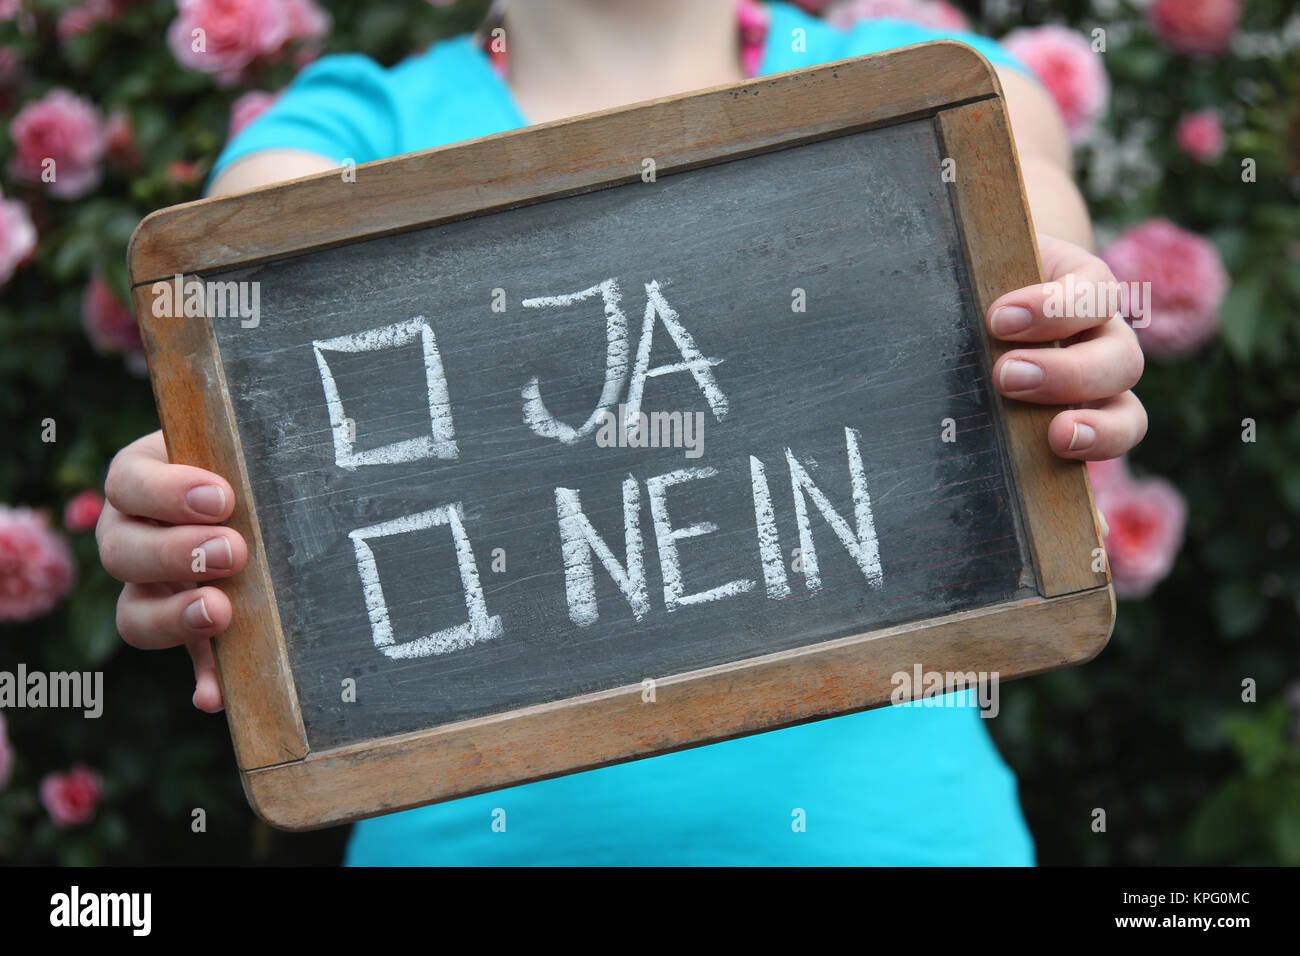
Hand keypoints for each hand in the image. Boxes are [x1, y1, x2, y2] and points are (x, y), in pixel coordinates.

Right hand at [97, 431, 246, 711]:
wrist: (264, 488)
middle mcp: (132, 535)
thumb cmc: (253, 457)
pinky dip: (201, 677)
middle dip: (176, 554)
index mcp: (140, 480)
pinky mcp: (185, 627)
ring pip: (133, 613)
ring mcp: (151, 588)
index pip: (128, 483)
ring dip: (175, 617)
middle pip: (120, 552)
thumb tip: (248, 480)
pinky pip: (184, 659)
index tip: (221, 498)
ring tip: (220, 611)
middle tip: (233, 552)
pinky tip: (214, 696)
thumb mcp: (242, 449)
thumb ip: (241, 459)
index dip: (167, 493)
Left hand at [986, 233, 1146, 460]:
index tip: (997, 319)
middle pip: (1120, 359)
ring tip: (1056, 436)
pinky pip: (1107, 449)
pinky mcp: (1085, 426)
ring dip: (1096, 428)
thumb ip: (972, 282)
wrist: (978, 293)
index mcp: (1082, 288)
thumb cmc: (977, 280)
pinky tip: (1067, 481)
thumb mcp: (978, 271)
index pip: (1094, 292)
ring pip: (1128, 413)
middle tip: (1006, 375)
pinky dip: (1093, 463)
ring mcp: (1099, 390)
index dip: (1054, 308)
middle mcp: (1101, 340)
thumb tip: (939, 303)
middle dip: (1065, 372)